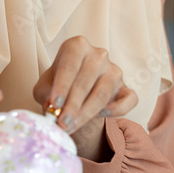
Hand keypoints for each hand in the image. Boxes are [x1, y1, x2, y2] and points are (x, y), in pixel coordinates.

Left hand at [33, 36, 136, 159]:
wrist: (77, 96)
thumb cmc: (59, 86)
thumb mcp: (45, 87)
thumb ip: (45, 94)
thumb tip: (52, 107)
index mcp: (77, 46)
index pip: (70, 65)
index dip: (62, 85)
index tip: (54, 104)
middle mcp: (98, 55)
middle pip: (86, 81)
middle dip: (72, 105)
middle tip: (62, 123)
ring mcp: (114, 71)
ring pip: (102, 93)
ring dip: (86, 113)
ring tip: (71, 126)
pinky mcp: (126, 88)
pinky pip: (128, 100)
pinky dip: (117, 109)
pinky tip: (103, 115)